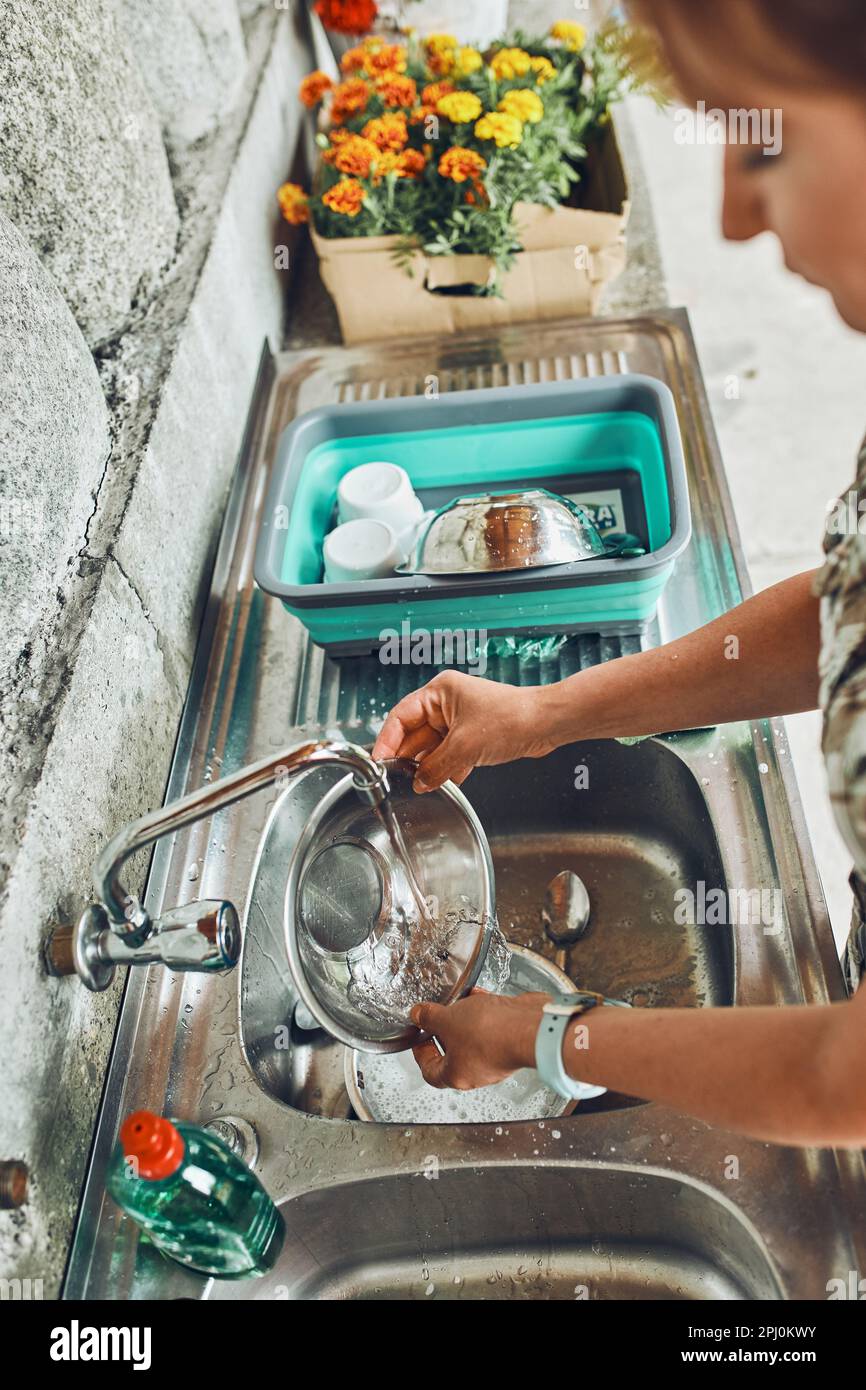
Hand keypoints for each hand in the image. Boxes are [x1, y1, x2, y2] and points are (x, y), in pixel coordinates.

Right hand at [372, 670, 555, 790]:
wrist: (547, 724)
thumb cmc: (511, 719)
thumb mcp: (464, 747)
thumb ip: (435, 767)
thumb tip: (419, 783)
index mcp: (439, 692)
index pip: (401, 717)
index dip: (387, 741)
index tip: (378, 762)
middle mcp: (447, 703)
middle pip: (415, 733)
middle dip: (409, 757)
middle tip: (396, 780)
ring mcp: (461, 720)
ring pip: (434, 747)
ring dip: (430, 766)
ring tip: (420, 785)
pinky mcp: (474, 735)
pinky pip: (451, 754)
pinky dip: (448, 768)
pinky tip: (446, 784)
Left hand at [409, 989, 548, 1088]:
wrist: (531, 1027)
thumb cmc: (491, 1034)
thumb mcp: (448, 1020)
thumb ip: (430, 1017)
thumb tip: (418, 1015)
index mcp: (457, 1075)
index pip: (430, 1071)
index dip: (421, 1054)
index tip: (419, 1038)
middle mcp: (478, 1071)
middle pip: (454, 1054)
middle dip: (445, 1032)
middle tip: (438, 1017)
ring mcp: (496, 1056)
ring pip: (474, 1039)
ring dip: (466, 1020)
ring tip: (458, 1002)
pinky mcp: (511, 1040)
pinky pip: (492, 1027)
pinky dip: (484, 1012)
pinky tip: (479, 996)